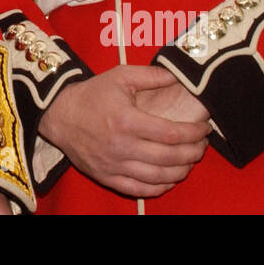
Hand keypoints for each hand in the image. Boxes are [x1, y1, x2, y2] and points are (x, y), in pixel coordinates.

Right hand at [38, 65, 208, 197]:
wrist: (59, 114)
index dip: (194, 133)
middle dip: (193, 153)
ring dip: (181, 171)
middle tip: (202, 145)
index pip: (171, 134)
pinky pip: (139, 189)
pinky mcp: (107, 177)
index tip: (204, 129)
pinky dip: (159, 187)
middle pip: (169, 157)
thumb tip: (179, 76)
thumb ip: (152, 76)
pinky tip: (169, 179)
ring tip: (190, 161)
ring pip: (158, 177)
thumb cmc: (92, 94)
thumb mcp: (120, 76)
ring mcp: (114, 164)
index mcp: (126, 120)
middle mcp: (121, 146)